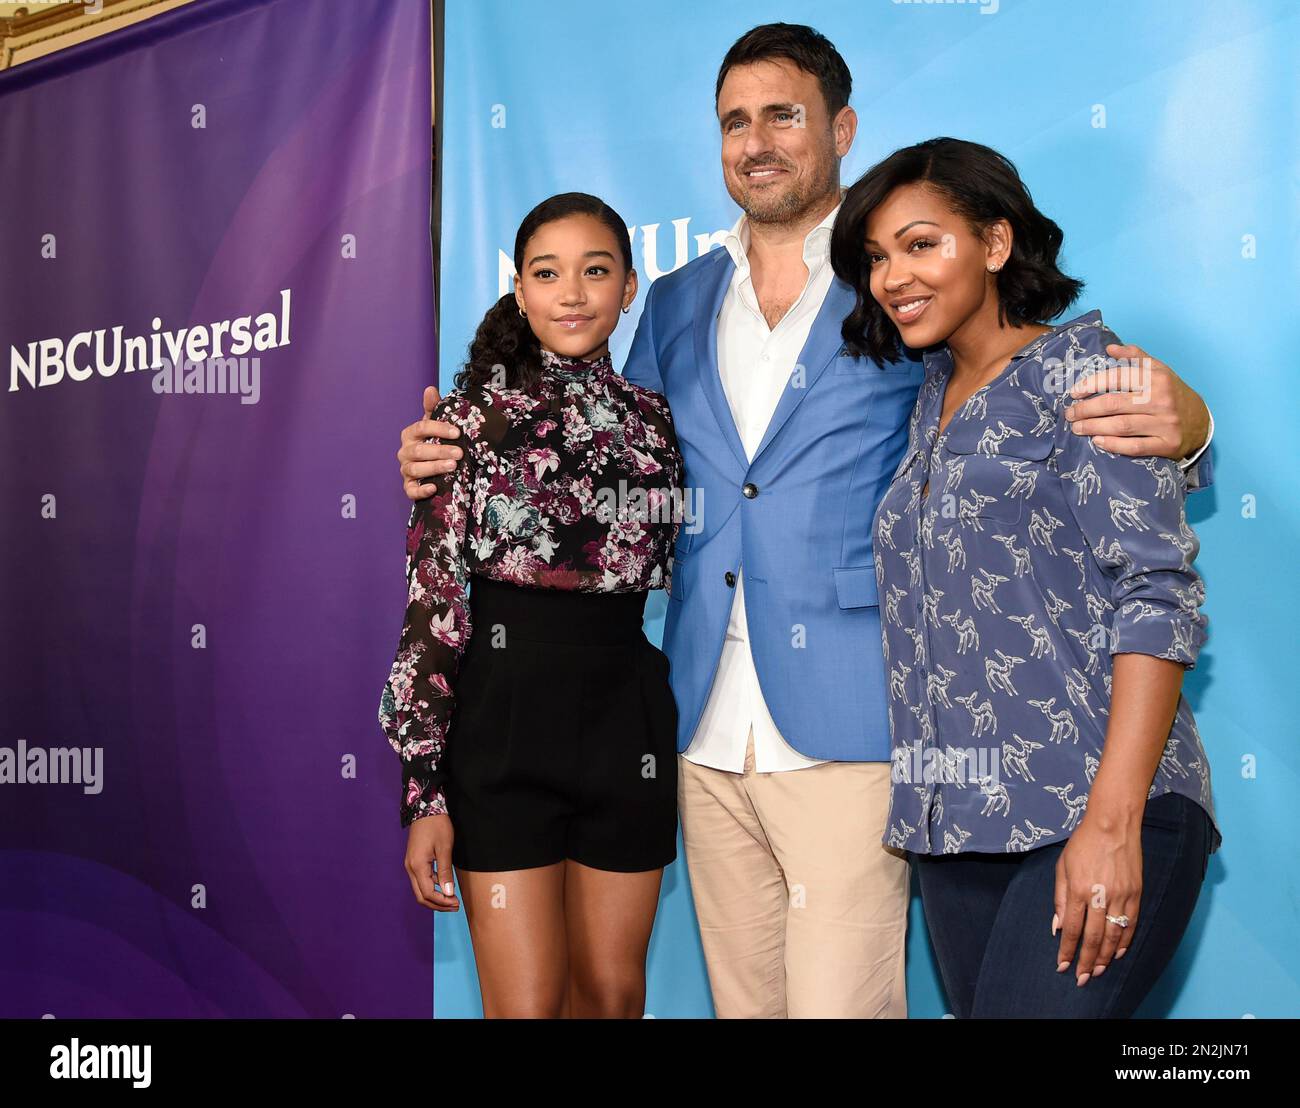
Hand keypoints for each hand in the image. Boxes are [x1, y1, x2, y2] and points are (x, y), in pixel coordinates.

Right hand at [399, 385, 463, 500]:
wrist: (430, 465)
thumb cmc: (433, 442)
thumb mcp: (434, 425)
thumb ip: (434, 408)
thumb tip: (430, 389)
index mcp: (410, 434)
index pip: (421, 428)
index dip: (439, 429)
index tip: (457, 432)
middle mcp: (405, 452)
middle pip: (420, 451)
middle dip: (440, 451)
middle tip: (459, 453)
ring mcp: (406, 470)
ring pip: (416, 469)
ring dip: (435, 468)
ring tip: (453, 467)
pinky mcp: (409, 486)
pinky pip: (411, 490)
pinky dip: (421, 490)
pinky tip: (434, 488)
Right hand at [405, 812, 459, 910]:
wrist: (425, 808)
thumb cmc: (437, 825)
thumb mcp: (445, 848)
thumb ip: (445, 872)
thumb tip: (449, 893)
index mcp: (417, 866)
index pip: (428, 893)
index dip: (442, 902)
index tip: (456, 903)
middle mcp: (410, 868)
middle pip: (421, 896)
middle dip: (438, 904)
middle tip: (455, 906)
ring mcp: (410, 865)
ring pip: (420, 890)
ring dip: (435, 898)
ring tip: (452, 900)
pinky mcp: (414, 861)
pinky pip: (421, 881)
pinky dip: (432, 888)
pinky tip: (445, 888)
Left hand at [1053, 813, 1141, 984]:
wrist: (1113, 825)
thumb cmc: (1082, 844)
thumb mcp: (1062, 867)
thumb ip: (1059, 899)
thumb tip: (1058, 927)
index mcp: (1079, 890)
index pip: (1072, 929)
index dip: (1068, 950)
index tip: (1063, 966)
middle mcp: (1100, 897)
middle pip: (1093, 938)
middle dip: (1086, 962)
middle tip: (1082, 978)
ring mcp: (1121, 896)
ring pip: (1114, 936)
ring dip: (1105, 957)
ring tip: (1097, 971)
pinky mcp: (1136, 894)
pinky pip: (1131, 925)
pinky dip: (1124, 942)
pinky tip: (1116, 954)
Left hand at [1065, 343, 1209, 460]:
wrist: (1201, 421)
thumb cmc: (1171, 392)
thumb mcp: (1159, 370)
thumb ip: (1135, 356)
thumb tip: (1110, 348)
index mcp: (1157, 378)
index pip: (1118, 377)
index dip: (1092, 384)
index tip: (1074, 392)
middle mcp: (1161, 400)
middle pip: (1114, 404)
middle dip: (1086, 410)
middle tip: (1070, 414)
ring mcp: (1165, 424)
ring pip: (1122, 426)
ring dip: (1094, 428)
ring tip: (1076, 428)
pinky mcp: (1167, 445)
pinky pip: (1135, 447)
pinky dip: (1114, 445)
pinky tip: (1097, 441)